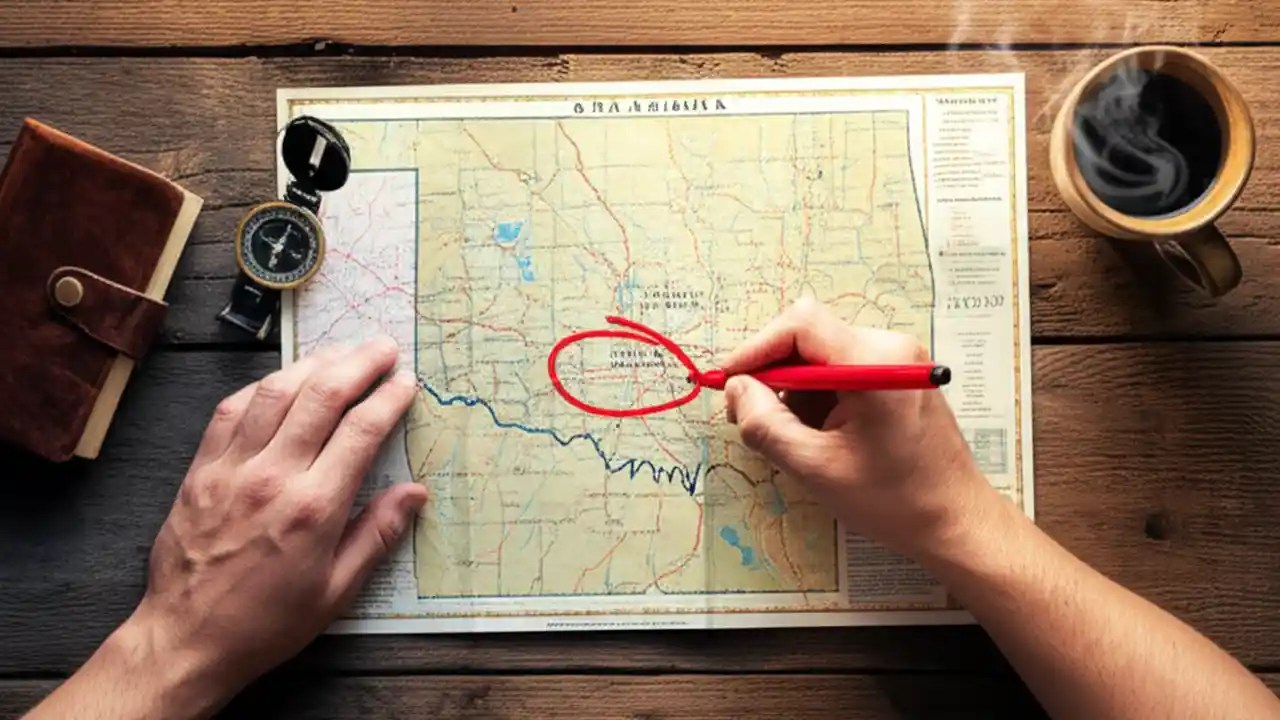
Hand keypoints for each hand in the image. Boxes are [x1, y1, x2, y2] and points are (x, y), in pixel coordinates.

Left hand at [125, 337, 424, 713]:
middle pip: (321, 396)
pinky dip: (263, 386)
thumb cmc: (266, 623)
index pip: (361, 430)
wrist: (187, 640)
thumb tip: (415, 493)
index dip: (389, 398)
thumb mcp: (338, 591)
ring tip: (341, 352)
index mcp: (314, 508)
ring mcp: (231, 468)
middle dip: (358, 363)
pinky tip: (283, 379)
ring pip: (276, 391)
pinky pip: (232, 409)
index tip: (407, 382)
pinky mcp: (201, 470)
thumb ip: (378, 535)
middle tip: (383, 348)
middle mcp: (273, 477)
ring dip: (314, 363)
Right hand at [721, 298, 995, 561]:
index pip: (800, 324)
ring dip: (794, 390)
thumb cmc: (894, 500)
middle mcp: (889, 346)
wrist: (956, 520)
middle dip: (772, 374)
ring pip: (819, 354)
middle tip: (748, 416)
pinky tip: (819, 434)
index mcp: (873, 362)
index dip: (756, 348)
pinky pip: (839, 368)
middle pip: (807, 336)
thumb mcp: (816, 468)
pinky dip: (817, 395)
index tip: (728, 382)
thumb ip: (765, 424)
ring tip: (793, 438)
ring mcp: (896, 357)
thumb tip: (736, 389)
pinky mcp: (896, 373)